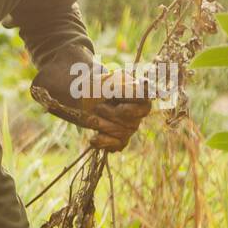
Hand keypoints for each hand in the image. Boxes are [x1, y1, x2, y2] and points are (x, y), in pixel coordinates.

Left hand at [31, 49, 150, 151]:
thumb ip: (127, 86)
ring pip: (123, 133)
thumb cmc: (97, 87)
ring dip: (103, 126)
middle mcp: (138, 111)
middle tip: (98, 107)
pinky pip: (118, 145)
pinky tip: (93, 138)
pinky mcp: (119, 138)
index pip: (146, 100)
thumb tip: (147, 86)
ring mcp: (130, 126)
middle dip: (111, 115)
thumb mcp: (109, 82)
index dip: (133, 104)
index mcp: (139, 94)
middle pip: (131, 120)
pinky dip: (104, 142)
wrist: (81, 98)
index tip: (118, 102)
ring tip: (91, 118)